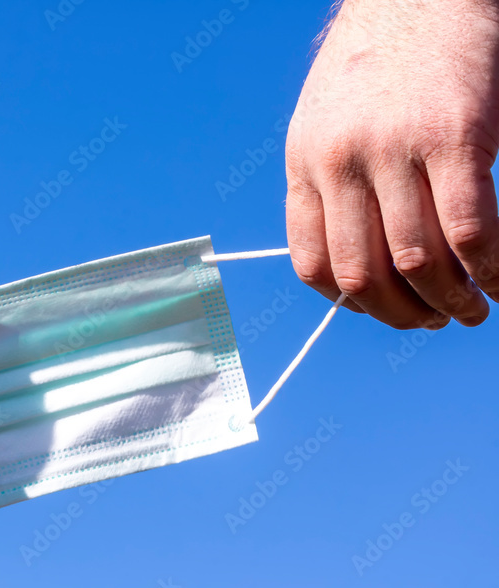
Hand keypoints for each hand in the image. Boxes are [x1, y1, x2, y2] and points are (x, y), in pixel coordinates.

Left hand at [285, 0, 498, 328]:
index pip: (311, 261)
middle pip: (362, 273)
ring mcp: (394, 151)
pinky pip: (470, 229)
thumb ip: (331, 183)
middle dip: (400, 315)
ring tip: (472, 312)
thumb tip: (356, 252)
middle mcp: (340, 163)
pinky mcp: (454, 137)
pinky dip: (490, 270)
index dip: (348, 301)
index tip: (378, 310)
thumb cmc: (376, 64)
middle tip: (432, 324)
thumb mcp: (326, 125)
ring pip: (416, 261)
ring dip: (449, 302)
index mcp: (305, 164)